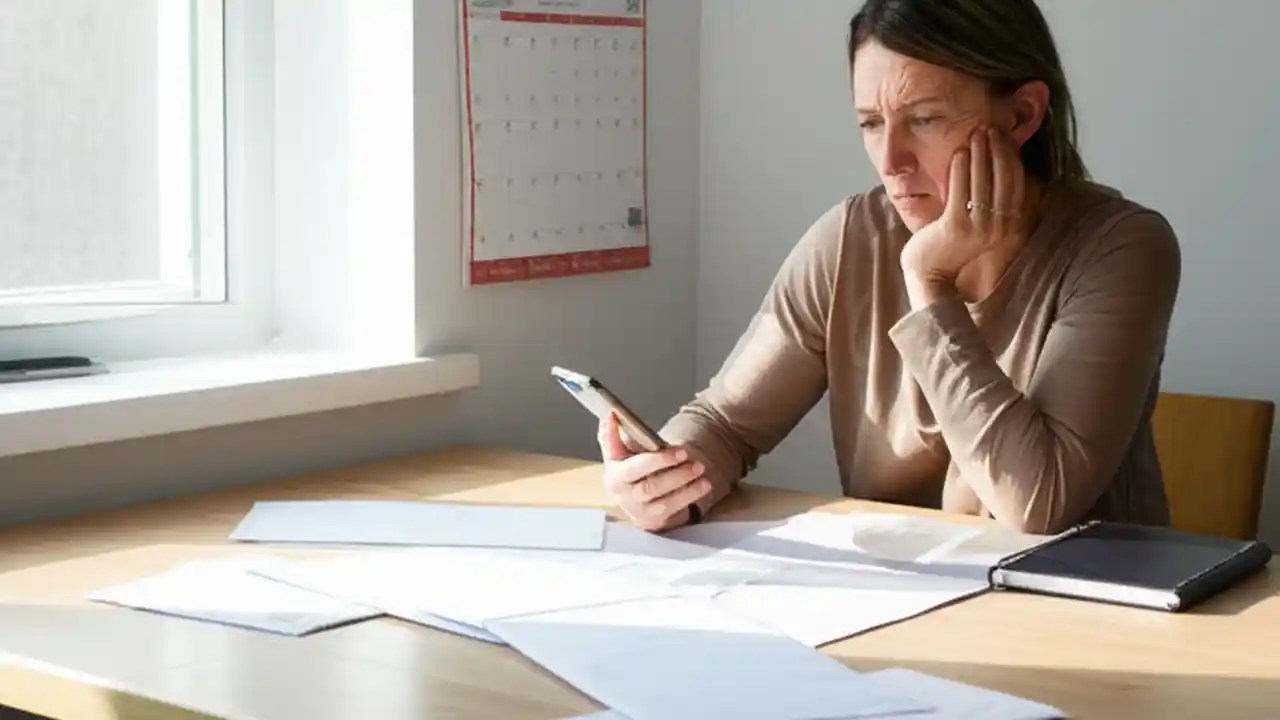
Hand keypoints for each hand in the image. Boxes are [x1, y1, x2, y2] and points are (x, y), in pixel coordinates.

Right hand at [597, 412, 711, 531]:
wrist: (632, 494)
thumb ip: (611, 435)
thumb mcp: (616, 452)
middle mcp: (625, 498)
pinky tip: (703, 485)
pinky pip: (673, 513)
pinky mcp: (654, 522)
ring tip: (701, 470)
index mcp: (614, 477)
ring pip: (664, 502)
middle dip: (675, 474)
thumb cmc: (627, 468)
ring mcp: (639, 512)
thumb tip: (610, 416)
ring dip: (686, 487)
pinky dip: (689, 497)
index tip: (680, 450)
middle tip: (695, 461)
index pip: (633, 470)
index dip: (657, 460)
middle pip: (650, 488)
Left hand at [901, 126, 1029, 304]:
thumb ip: (988, 201)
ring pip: (983, 181)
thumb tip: (994, 167)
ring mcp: (978, 228)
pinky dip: (961, 169)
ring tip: (976, 133)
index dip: (1011, 156)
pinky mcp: (955, 227)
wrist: (929, 276)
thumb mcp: (978, 223)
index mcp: (1009, 225)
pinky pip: (960, 191)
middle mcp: (999, 228)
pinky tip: (959, 152)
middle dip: (998, 149)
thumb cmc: (950, 247)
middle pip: (1004, 178)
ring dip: (980, 154)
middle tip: (991, 127)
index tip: (1005, 134)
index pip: (1016, 182)